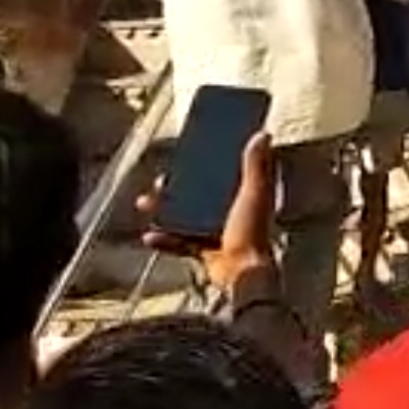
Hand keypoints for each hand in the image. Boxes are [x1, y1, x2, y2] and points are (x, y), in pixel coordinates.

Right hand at [139, 131, 276, 293]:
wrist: (242, 274)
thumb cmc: (252, 232)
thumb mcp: (254, 193)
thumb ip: (256, 166)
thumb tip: (262, 134)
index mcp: (244, 195)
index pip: (225, 173)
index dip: (209, 163)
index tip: (191, 152)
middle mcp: (230, 212)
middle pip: (199, 194)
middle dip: (177, 187)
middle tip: (161, 179)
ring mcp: (216, 232)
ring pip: (184, 216)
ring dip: (164, 210)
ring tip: (146, 202)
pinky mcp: (204, 251)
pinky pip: (179, 243)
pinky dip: (164, 240)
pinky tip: (148, 236)